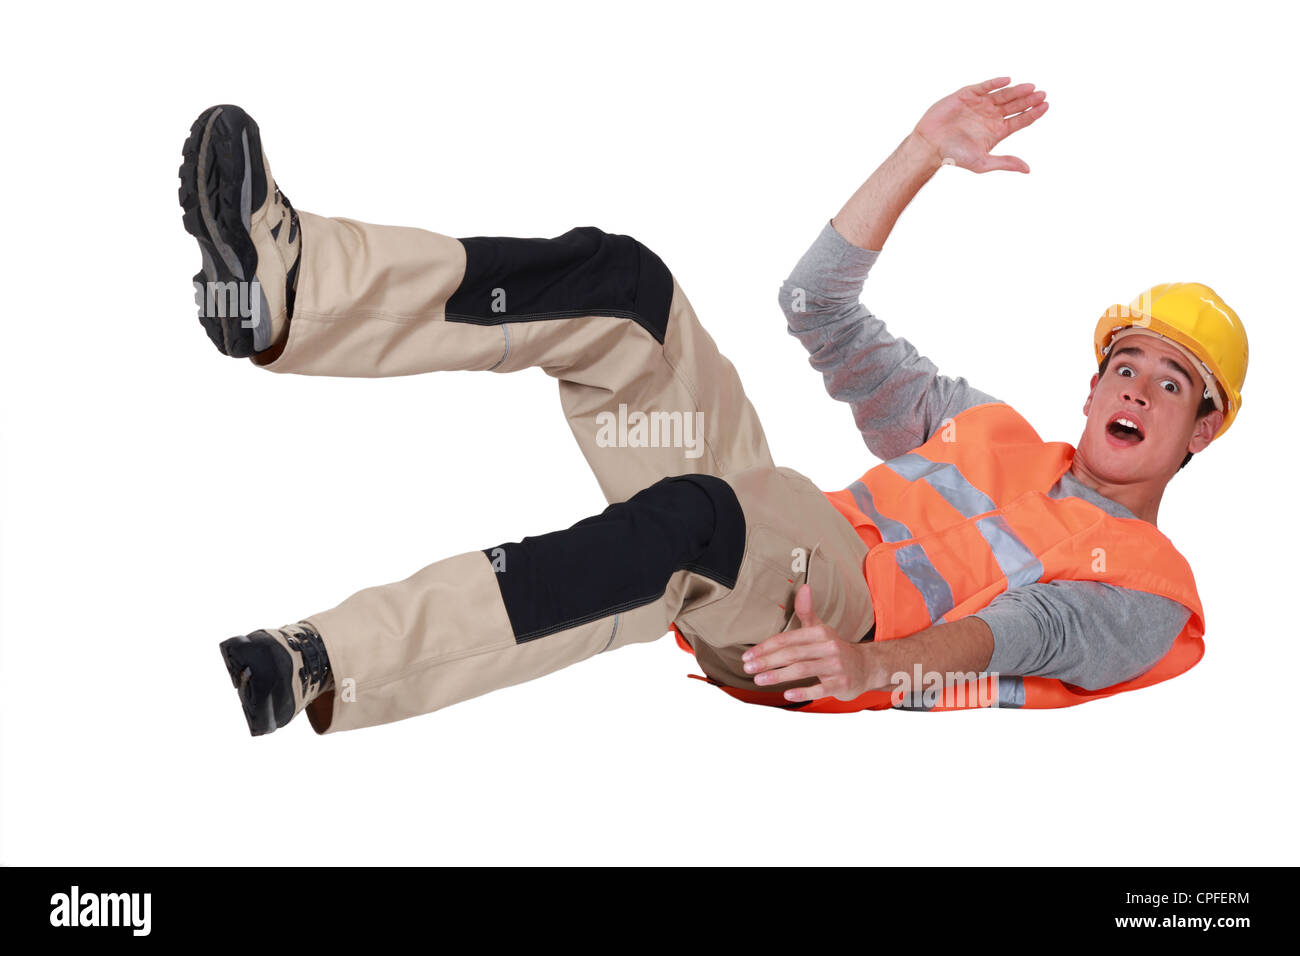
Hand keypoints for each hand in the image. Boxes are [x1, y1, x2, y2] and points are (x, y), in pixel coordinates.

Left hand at [741, 583, 872, 702]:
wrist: (866, 667)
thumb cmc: (834, 648)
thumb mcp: (821, 629)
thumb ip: (807, 611)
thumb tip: (803, 587)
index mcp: (820, 633)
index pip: (787, 639)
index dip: (766, 647)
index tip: (748, 655)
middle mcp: (829, 647)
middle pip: (793, 653)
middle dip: (768, 661)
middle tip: (748, 668)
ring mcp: (836, 666)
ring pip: (803, 670)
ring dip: (779, 675)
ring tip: (759, 680)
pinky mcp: (842, 683)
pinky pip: (820, 689)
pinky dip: (803, 692)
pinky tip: (787, 695)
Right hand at [913, 76, 1047, 173]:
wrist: (930, 146)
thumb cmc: (954, 156)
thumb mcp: (982, 163)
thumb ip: (1005, 162)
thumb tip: (1027, 169)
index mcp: (997, 131)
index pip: (1020, 119)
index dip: (1033, 113)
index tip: (1045, 105)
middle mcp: (991, 116)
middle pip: (1015, 105)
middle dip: (1028, 99)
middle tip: (1041, 94)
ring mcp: (980, 104)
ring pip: (1003, 95)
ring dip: (1017, 90)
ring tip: (1030, 87)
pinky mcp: (967, 95)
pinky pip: (984, 86)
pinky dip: (995, 83)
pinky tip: (1007, 80)